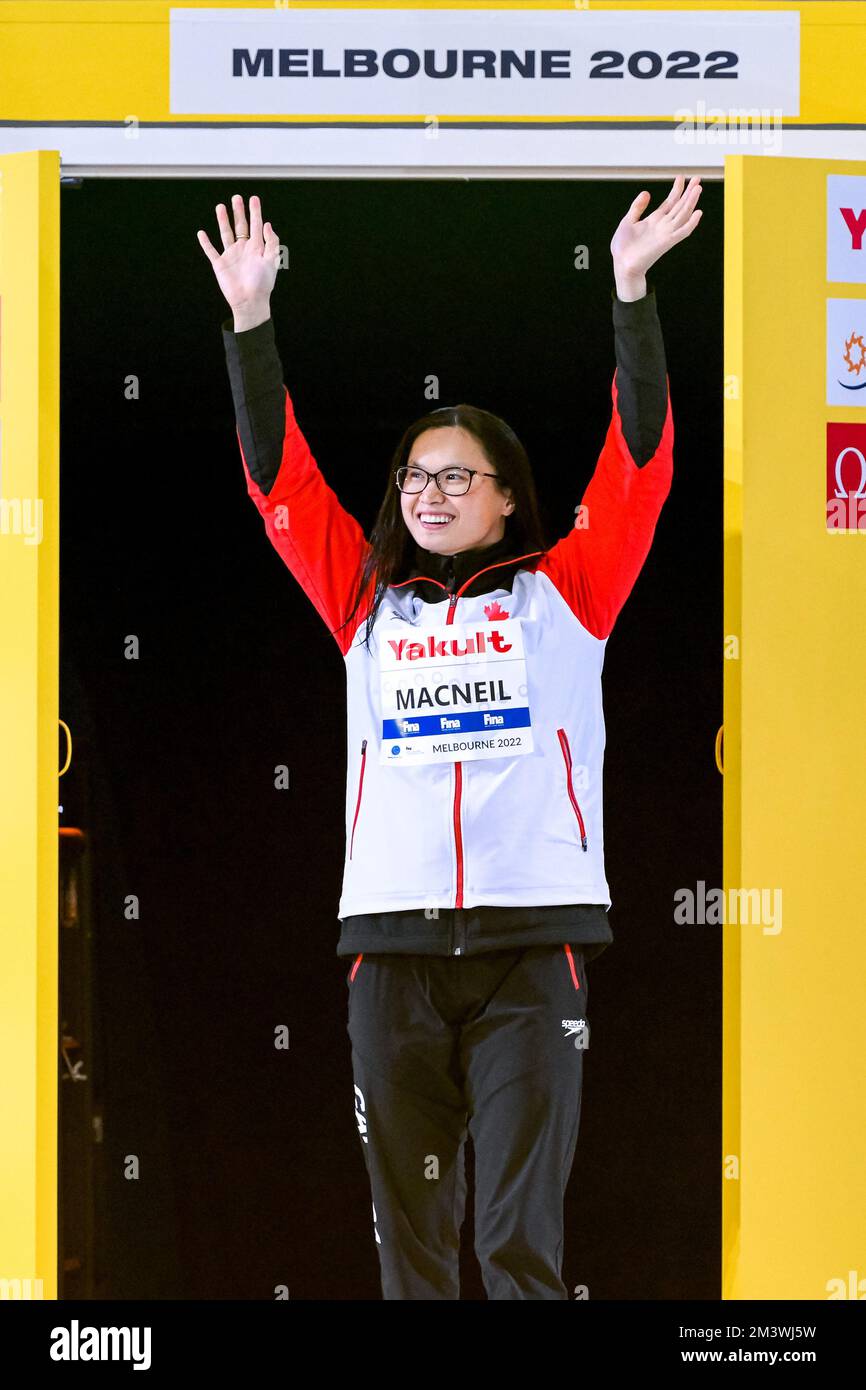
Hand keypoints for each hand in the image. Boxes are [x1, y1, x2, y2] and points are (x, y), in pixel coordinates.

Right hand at [197, 194, 279, 323]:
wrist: (250, 301)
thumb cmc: (263, 284)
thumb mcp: (271, 261)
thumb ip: (271, 242)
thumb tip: (267, 223)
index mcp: (256, 248)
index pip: (256, 225)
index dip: (255, 212)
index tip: (254, 199)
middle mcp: (243, 249)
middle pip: (240, 226)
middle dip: (238, 212)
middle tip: (236, 198)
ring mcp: (231, 256)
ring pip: (226, 233)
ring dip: (223, 221)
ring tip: (220, 207)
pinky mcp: (220, 264)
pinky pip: (211, 251)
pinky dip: (205, 242)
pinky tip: (202, 233)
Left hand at [610, 175, 702, 284]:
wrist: (622, 265)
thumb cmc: (623, 248)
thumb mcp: (628, 221)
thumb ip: (637, 208)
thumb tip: (647, 192)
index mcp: (654, 220)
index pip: (670, 202)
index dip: (676, 190)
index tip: (681, 177)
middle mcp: (662, 226)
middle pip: (679, 206)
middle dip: (688, 192)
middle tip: (698, 178)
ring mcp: (666, 233)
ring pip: (683, 215)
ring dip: (691, 202)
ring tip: (698, 188)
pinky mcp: (667, 242)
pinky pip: (682, 232)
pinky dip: (691, 223)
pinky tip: (698, 213)